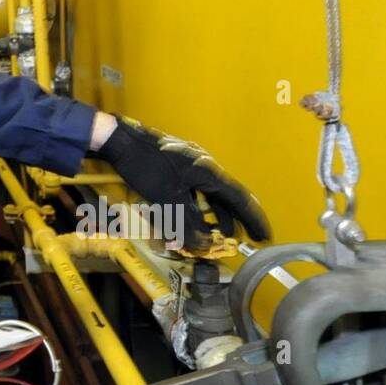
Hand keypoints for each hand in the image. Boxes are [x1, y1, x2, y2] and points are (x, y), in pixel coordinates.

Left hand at [95, 115, 270, 251]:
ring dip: (217, 215)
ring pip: (211, 194)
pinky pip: (196, 190)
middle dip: (237, 219)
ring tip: (220, 234)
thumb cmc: (144, 165)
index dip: (253, 219)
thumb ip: (186, 224)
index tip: (265, 235)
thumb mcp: (166, 198)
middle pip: (228, 196)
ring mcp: (190, 164)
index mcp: (208, 170)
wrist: (120, 140)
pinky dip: (200, 207)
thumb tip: (203, 244)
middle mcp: (204, 165)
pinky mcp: (177, 166)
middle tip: (247, 239)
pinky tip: (196, 218)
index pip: (239, 198)